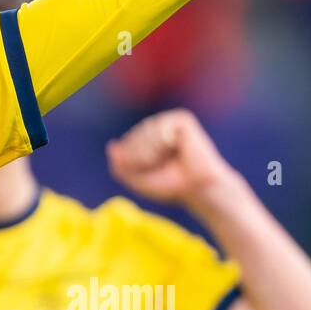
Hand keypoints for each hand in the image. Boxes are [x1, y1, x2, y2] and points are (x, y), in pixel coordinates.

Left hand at [106, 108, 235, 210]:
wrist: (199, 189)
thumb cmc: (171, 186)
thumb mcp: (138, 180)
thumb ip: (120, 166)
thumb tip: (112, 147)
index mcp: (149, 140)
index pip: (126, 143)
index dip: (130, 160)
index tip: (145, 173)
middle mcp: (159, 127)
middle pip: (133, 137)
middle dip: (140, 157)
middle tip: (157, 168)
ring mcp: (171, 122)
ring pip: (144, 132)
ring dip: (150, 152)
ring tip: (166, 161)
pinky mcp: (182, 120)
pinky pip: (160, 129)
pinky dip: (162, 144)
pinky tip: (176, 149)